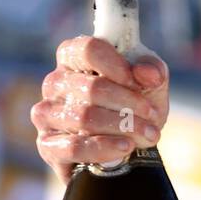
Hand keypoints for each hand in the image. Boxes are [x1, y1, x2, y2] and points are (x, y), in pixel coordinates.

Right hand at [30, 35, 169, 182]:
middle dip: (129, 104)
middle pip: (92, 88)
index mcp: (74, 58)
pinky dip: (105, 147)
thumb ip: (152, 71)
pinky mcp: (49, 146)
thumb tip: (149, 74)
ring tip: (149, 134)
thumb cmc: (133, 107)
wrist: (128, 149)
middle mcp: (55, 83)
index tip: (137, 82)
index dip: (115, 65)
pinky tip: (126, 147)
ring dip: (123, 127)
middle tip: (152, 115)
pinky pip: (74, 146)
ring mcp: (48, 114)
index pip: (87, 50)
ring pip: (84, 117)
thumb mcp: (150, 85)